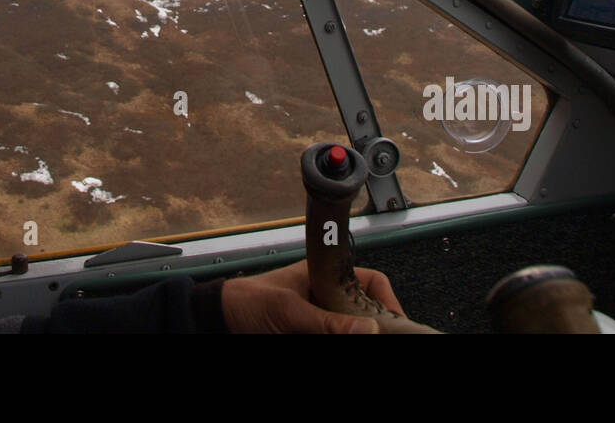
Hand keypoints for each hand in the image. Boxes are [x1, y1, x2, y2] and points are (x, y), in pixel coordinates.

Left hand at [220, 259, 416, 332]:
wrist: (216, 321)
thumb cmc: (245, 300)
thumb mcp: (290, 311)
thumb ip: (327, 321)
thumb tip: (368, 328)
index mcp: (325, 276)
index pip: (370, 282)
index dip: (387, 301)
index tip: (397, 324)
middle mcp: (326, 298)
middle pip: (365, 313)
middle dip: (374, 326)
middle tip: (381, 336)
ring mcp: (320, 320)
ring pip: (351, 328)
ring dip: (359, 333)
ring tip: (370, 337)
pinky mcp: (310, 334)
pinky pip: (335, 336)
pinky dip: (343, 337)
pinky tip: (350, 339)